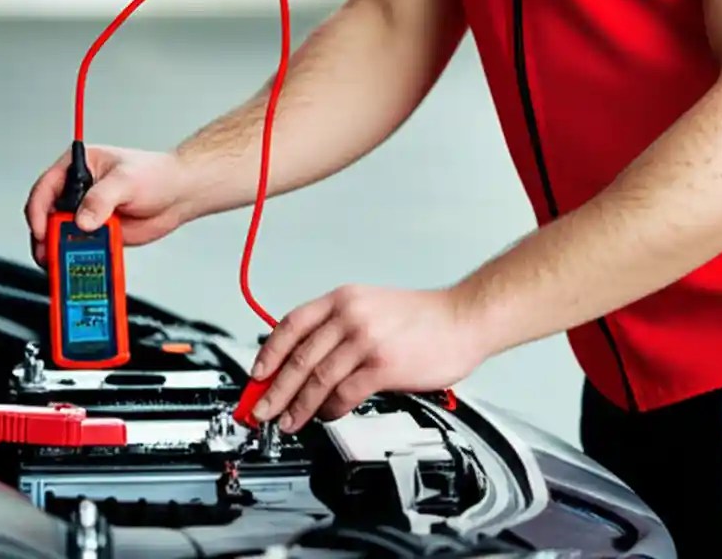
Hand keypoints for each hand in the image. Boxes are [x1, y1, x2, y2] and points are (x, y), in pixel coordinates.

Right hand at [24, 145, 194, 266]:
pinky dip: (77, 257)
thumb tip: (83, 220)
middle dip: (45, 235)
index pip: (46, 187)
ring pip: (61, 234)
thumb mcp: (126, 180)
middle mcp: (78, 190)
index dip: (39, 210)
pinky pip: (80, 247)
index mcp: (78, 167)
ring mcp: (87, 213)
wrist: (179, 195)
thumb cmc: (156, 174)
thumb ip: (102, 199)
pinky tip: (79, 263)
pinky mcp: (97, 232)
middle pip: (48, 215)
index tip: (41, 229)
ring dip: (59, 249)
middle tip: (48, 250)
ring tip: (60, 261)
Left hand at [249, 284, 488, 432]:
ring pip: (317, 379)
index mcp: (342, 299)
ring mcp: (366, 340)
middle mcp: (349, 316)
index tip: (257, 375)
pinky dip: (330, 409)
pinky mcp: (383, 365)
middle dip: (274, 389)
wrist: (464, 319)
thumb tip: (303, 362)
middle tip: (261, 409)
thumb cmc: (422, 318)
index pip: (290, 325)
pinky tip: (326, 416)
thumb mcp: (370, 307)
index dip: (268, 353)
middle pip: (298, 357)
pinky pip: (345, 393)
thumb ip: (337, 328)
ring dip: (298, 406)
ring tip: (288, 422)